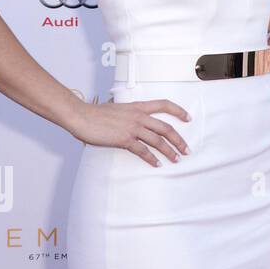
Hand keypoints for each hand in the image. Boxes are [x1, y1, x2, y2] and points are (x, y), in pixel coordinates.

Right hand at [68, 99, 190, 166]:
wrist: (81, 115)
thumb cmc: (95, 113)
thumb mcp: (117, 109)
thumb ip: (128, 114)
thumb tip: (132, 120)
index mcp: (138, 107)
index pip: (164, 105)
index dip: (179, 111)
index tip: (188, 118)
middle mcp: (139, 116)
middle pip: (166, 128)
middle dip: (179, 140)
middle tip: (187, 149)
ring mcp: (133, 127)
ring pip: (158, 141)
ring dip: (170, 151)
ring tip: (176, 159)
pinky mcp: (124, 139)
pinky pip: (143, 151)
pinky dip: (152, 159)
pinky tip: (157, 164)